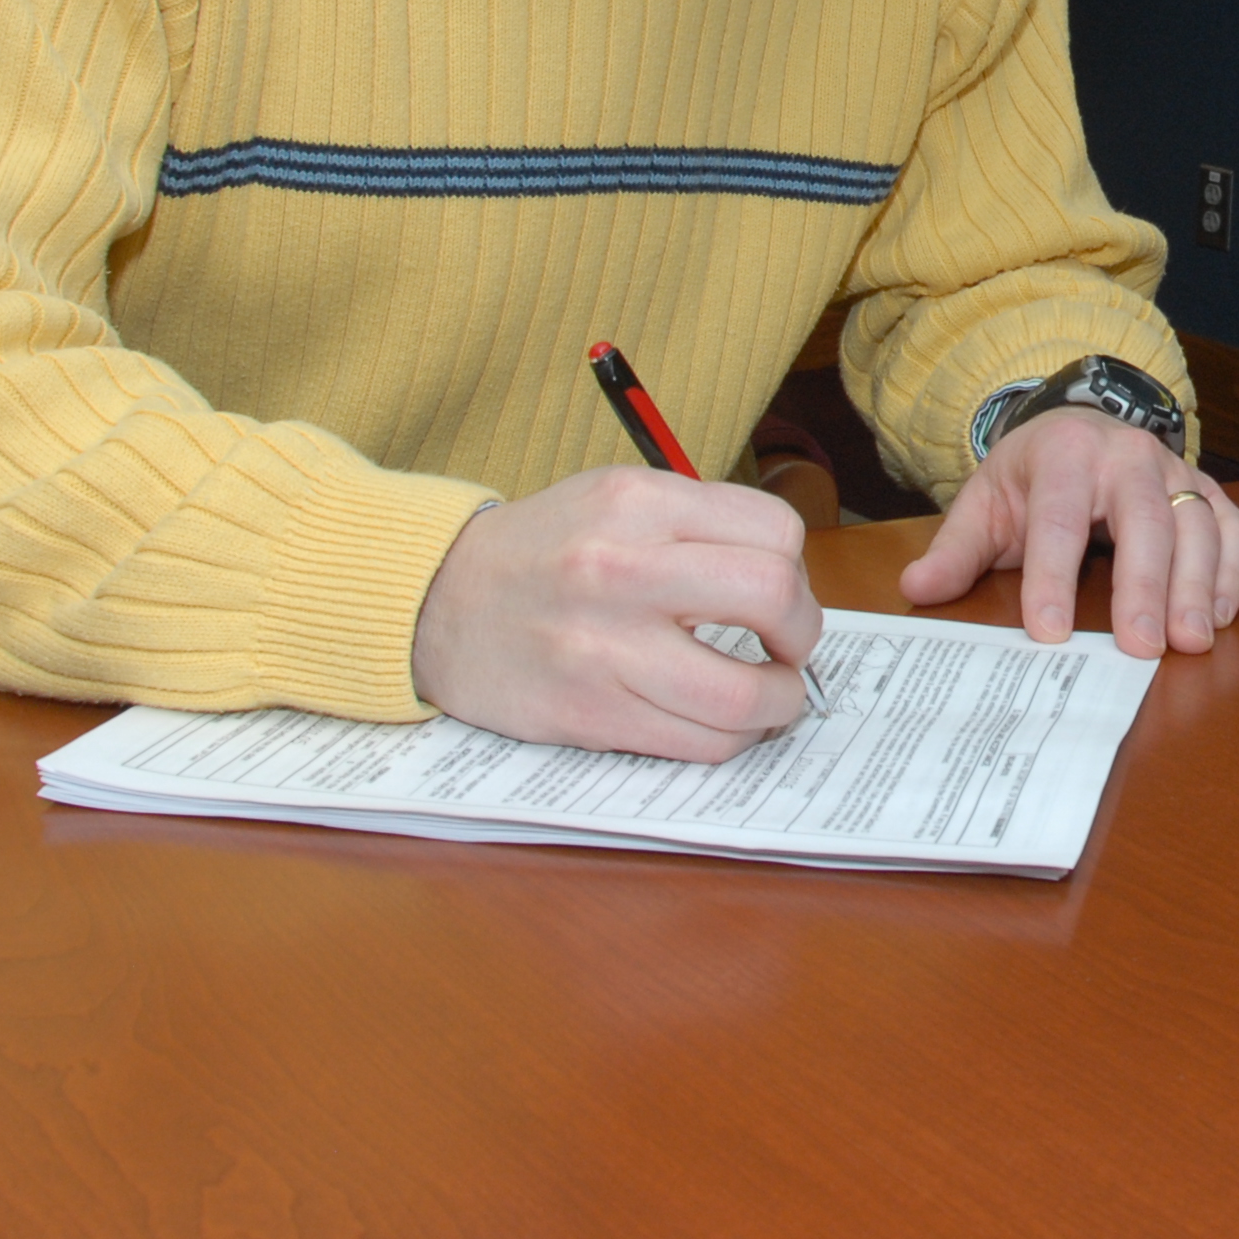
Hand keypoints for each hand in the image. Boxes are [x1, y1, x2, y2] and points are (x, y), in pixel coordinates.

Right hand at [409, 467, 822, 758]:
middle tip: (790, 645)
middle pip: (773, 598)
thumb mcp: (614, 496)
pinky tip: (725, 721)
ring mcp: (603, 649)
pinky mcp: (589, 713)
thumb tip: (787, 576)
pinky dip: (733, 738)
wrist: (435, 603)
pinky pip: (698, 742)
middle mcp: (620, 570)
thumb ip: (698, 523)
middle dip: (803, 632)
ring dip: (779, 702)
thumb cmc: (541, 551)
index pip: (772, 532)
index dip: (796, 568)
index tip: (783, 589)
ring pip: (744, 694)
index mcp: (636, 504)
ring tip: (768, 695)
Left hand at [902, 406, 1238, 655]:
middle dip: (1145, 585)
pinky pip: (1233, 528)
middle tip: (1142, 647)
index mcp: (1064, 454)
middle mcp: (1128, 456)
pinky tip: (1220, 617)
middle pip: (1144, 519)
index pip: (1058, 520)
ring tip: (1191, 641)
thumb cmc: (1032, 476)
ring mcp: (1175, 472)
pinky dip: (1233, 571)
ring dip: (1199, 585)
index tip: (1048, 633)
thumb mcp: (984, 502)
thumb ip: (955, 549)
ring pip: (1198, 523)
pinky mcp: (1206, 491)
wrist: (1077, 427)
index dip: (1052, 577)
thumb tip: (917, 589)